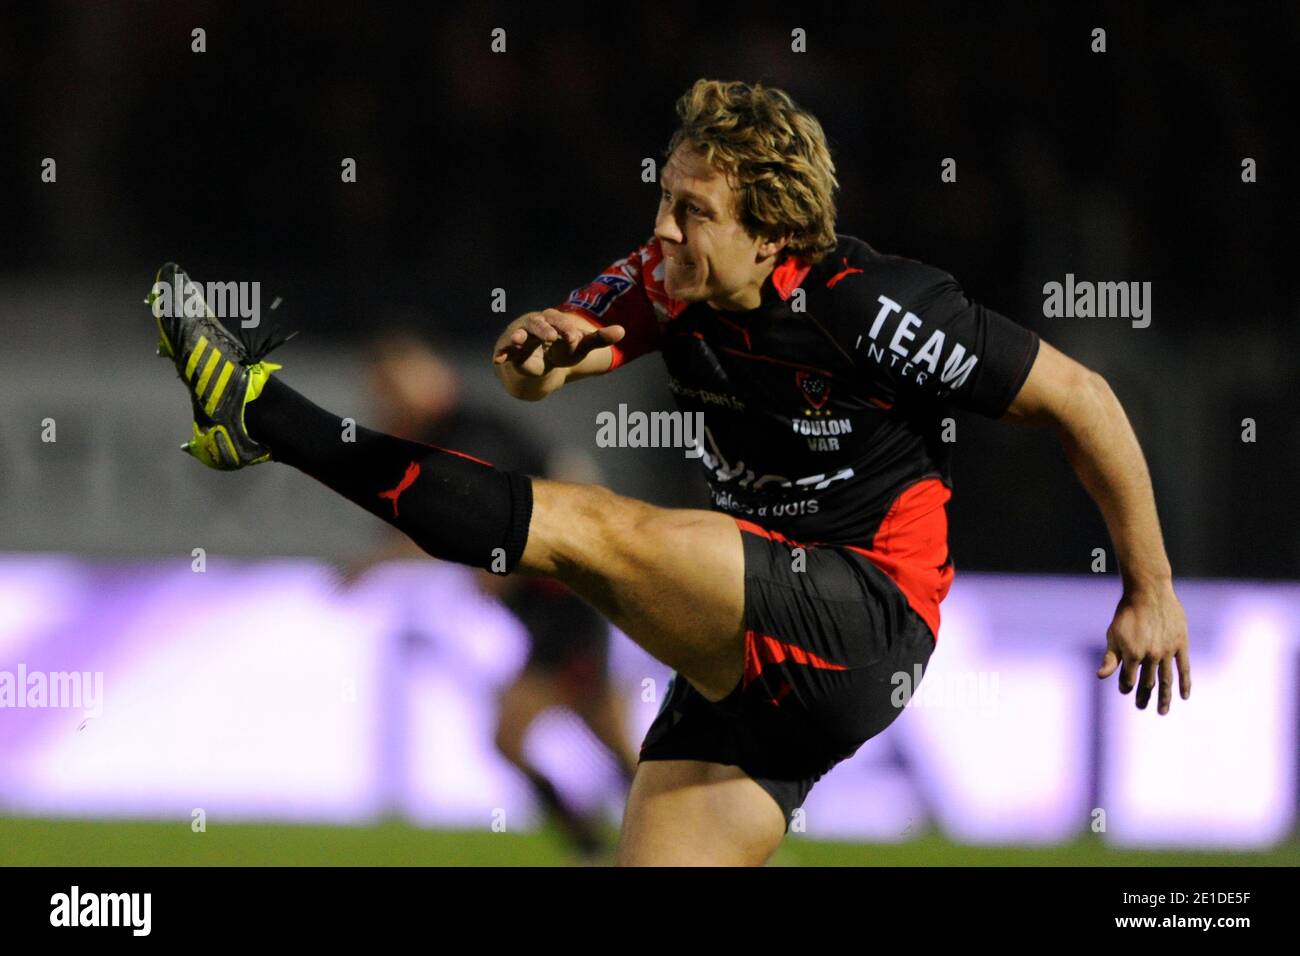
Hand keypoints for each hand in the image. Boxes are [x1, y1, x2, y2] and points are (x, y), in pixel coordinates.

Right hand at [492, 309, 623, 376]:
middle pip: (540, 323)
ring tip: (521, 341)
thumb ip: (598, 339)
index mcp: (554, 320)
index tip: (577, 340)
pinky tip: (497, 360)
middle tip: (553, 338)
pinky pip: (505, 349)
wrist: (536, 361)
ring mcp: (521, 335)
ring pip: (520, 333)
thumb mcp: (579, 346)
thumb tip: (623, 331)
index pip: (562, 322)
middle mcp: (536, 323)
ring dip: (521, 336)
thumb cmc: (559, 349)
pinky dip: (502, 353)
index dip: (568, 330)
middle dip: (546, 330)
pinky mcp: (510, 348)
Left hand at [1096, 581, 1190, 713]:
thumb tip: (1100, 677)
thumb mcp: (1113, 635)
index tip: (1126, 691)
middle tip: (1142, 707)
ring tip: (1161, 711)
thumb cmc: (1126, 613)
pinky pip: (1184, 669)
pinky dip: (1185, 684)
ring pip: (1166, 681)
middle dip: (1144, 697)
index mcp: (1132, 654)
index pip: (1128, 680)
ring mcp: (1167, 651)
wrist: (1149, 592)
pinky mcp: (1181, 645)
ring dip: (1163, 697)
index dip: (1126, 687)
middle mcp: (1150, 656)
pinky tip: (1184, 697)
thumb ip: (1110, 658)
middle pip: (1147, 683)